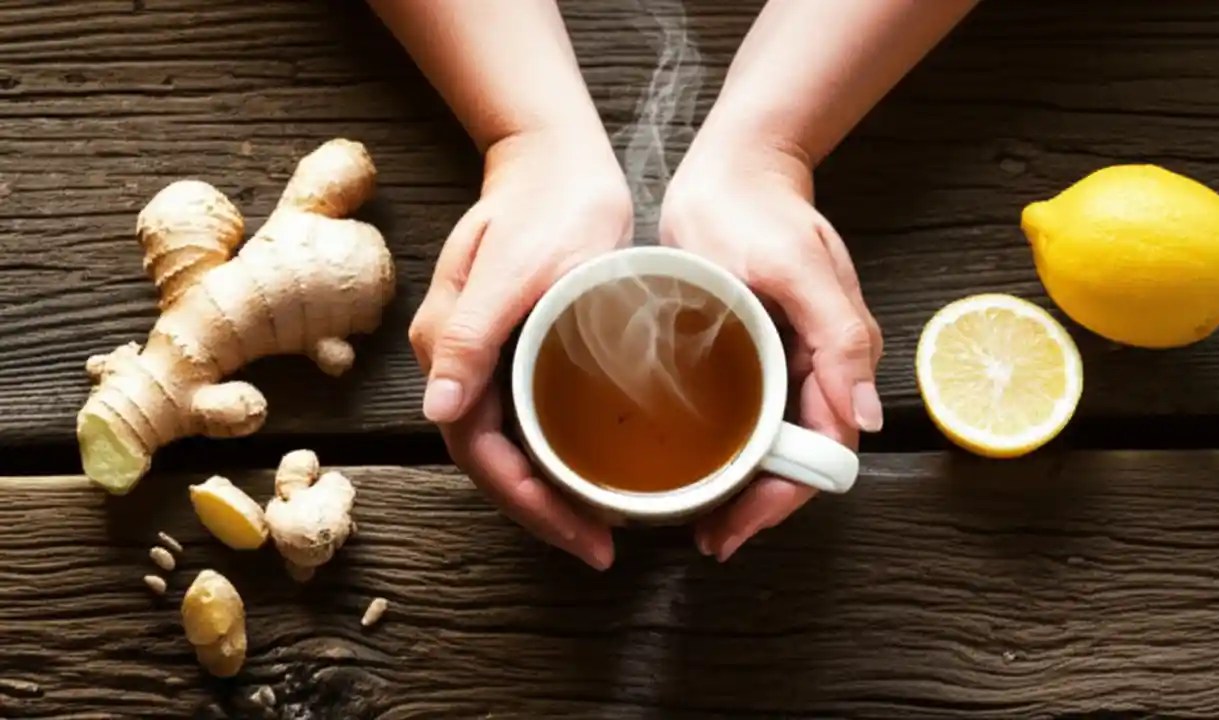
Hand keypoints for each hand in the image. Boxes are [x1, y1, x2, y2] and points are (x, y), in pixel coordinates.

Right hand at [410, 130, 632, 569]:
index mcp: (450, 346)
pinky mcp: (512, 347)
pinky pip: (524, 418)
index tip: (584, 537)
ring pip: (508, 444)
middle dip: (543, 512)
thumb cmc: (547, 203)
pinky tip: (589, 471)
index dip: (529, 503)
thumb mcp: (515, 267)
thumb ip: (471, 335)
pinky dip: (554, 455)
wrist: (556, 156)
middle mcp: (457, 359)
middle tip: (602, 547)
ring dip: (548, 492)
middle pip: (492, 459)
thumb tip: (437, 410)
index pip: (479, 450)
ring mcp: (482, 355)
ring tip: (599, 526)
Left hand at [660, 139, 883, 561]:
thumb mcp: (796, 267)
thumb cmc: (755, 207)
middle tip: (710, 536)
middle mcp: (822, 363)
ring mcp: (793, 358)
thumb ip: (839, 338)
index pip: (825, 449)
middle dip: (763, 505)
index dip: (784, 498)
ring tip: (703, 516)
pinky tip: (703, 463)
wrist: (736, 165)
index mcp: (838, 351)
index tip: (735, 527)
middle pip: (803, 457)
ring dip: (749, 485)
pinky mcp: (765, 349)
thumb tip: (864, 420)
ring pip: (780, 441)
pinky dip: (738, 449)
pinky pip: (760, 413)